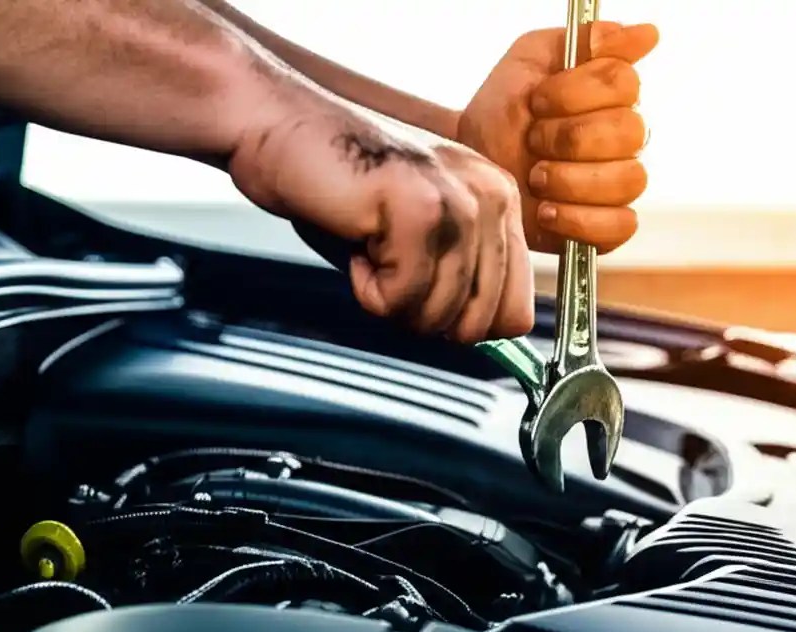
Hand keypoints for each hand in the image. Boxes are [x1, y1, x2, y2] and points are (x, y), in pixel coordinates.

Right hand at [228, 104, 532, 341]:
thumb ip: (462, 282)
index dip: (461, 323)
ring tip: (367, 246)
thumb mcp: (419, 239)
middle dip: (421, 314)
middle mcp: (491, 196)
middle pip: (479, 323)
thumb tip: (484, 340)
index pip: (516, 312)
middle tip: (387, 272)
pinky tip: (355, 241)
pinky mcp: (419, 208)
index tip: (422, 292)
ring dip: (389, 299)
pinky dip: (366, 288)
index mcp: (500, 200)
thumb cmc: (341, 186)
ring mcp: (459, 200)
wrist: (279, 127)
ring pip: (439, 314)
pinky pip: (402, 298)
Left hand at [457, 22, 658, 253]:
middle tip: (534, 142)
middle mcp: (623, 138)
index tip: (538, 102)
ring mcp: (618, 184)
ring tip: (535, 177)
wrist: (470, 173)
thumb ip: (581, 39)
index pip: (624, 83)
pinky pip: (620, 225)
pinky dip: (578, 220)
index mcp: (609, 96)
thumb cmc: (497, 118)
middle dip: (567, 137)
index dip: (575, 93)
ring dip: (569, 179)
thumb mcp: (526, 62)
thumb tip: (645, 33)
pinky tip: (549, 210)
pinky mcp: (609, 227)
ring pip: (628, 179)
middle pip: (629, 131)